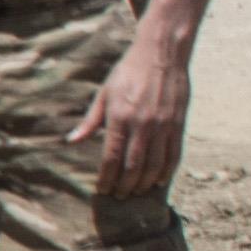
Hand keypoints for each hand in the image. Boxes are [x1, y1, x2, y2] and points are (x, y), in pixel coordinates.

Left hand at [86, 23, 192, 190]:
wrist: (162, 53)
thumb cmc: (128, 71)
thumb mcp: (104, 92)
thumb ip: (90, 120)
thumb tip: (71, 141)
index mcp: (120, 117)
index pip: (112, 157)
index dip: (107, 177)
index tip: (102, 190)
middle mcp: (143, 124)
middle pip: (133, 165)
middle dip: (125, 185)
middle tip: (119, 197)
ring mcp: (164, 124)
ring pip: (155, 164)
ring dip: (145, 183)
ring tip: (136, 193)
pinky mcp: (179, 123)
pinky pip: (175, 153)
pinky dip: (167, 171)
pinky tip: (159, 181)